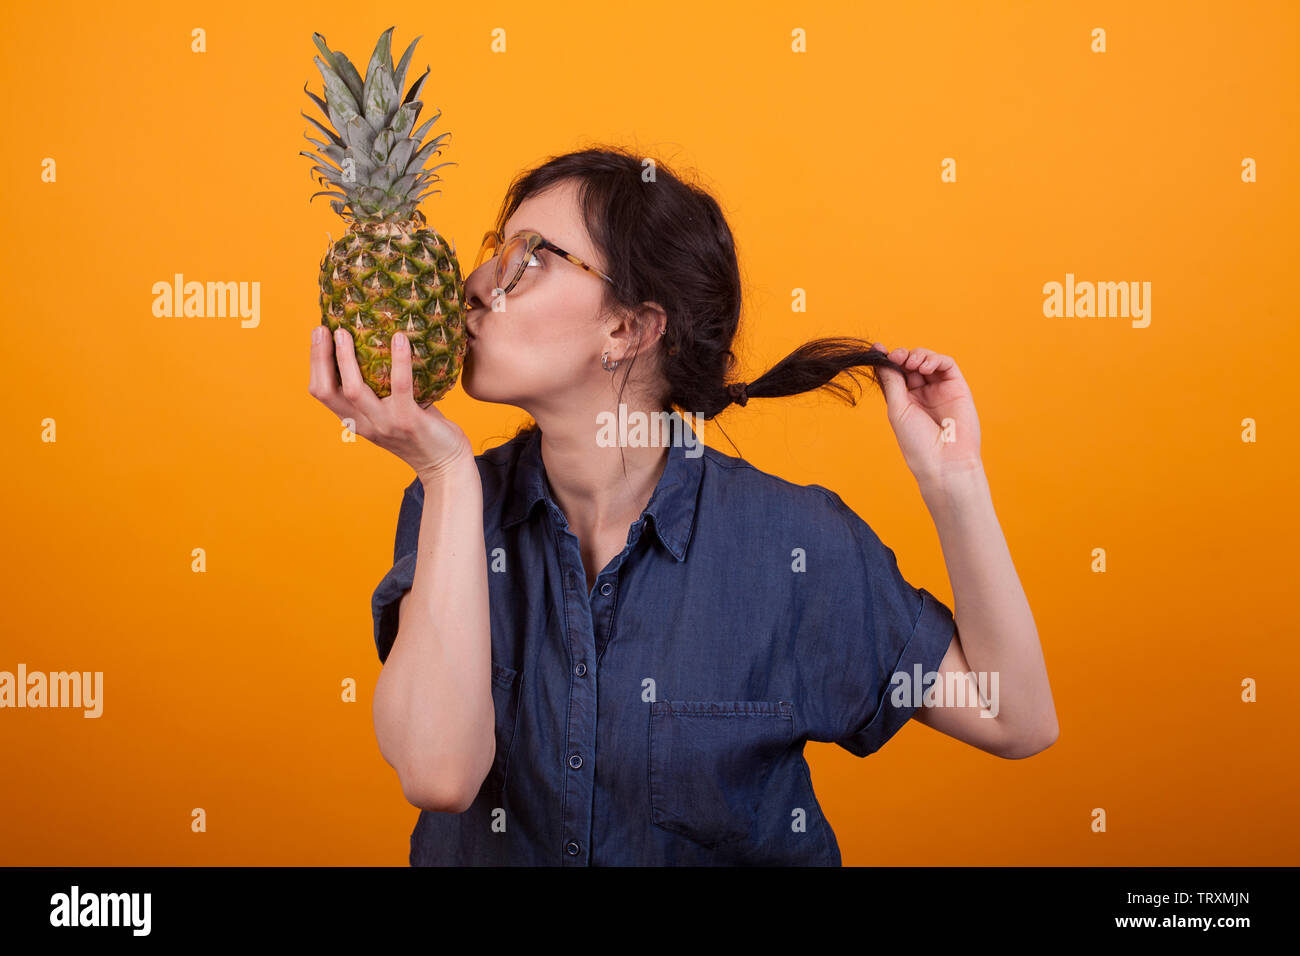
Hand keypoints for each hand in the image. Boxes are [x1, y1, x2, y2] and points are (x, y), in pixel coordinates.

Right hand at [308, 325, 472, 483]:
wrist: (445, 465)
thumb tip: (381, 343)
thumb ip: (380, 390)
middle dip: (320, 358)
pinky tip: (400, 338)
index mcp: (355, 420)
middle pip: (327, 391)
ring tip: (345, 332)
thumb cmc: (421, 432)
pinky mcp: (408, 421)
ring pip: (354, 390)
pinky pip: (400, 386)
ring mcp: (385, 424)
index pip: (322, 393)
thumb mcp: (391, 412)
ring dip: (346, 359)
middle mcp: (364, 424)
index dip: (315, 364)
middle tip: (322, 328)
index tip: (318, 335)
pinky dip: (399, 361)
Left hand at [870, 344, 982, 485]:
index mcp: (905, 401)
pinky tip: (925, 367)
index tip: (877, 350)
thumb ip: (891, 381)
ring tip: (912, 363)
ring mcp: (940, 390)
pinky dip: (935, 359)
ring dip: (918, 355)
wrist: (944, 462)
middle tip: (896, 357)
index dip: (888, 360)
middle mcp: (923, 394)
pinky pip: (947, 364)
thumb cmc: (917, 442)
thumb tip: (879, 356)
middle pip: (910, 363)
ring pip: (928, 360)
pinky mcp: (957, 388)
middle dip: (902, 355)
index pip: (895, 373)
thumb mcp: (898, 408)